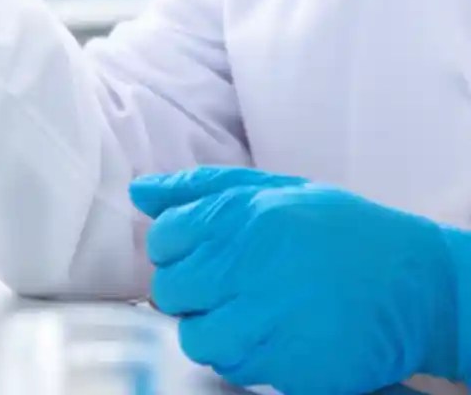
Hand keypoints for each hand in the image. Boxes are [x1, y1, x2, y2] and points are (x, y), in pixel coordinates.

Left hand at [129, 167, 460, 394]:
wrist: (418, 286)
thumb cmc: (340, 232)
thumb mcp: (275, 190)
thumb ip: (201, 189)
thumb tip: (139, 192)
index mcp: (240, 216)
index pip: (164, 238)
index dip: (179, 249)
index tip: (208, 253)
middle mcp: (246, 265)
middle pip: (170, 290)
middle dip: (191, 291)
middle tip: (230, 287)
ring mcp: (265, 318)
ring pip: (195, 336)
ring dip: (213, 329)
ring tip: (250, 315)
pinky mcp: (286, 363)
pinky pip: (233, 367)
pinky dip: (245, 357)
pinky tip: (275, 336)